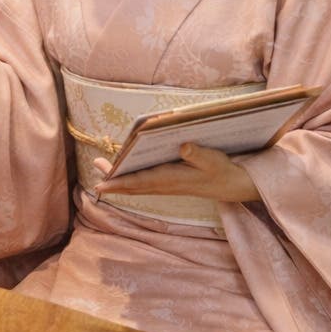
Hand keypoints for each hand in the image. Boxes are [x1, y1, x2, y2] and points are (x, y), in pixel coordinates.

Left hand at [92, 144, 260, 202]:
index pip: (140, 182)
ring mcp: (168, 186)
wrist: (234, 186)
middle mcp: (166, 185)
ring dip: (120, 178)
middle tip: (96, 165)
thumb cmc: (223, 171)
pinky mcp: (172, 184)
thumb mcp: (214, 160)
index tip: (101, 184)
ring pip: (138, 185)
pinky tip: (126, 173)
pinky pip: (146, 184)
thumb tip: (182, 145)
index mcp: (172, 179)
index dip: (119, 182)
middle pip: (133, 184)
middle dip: (113, 178)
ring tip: (103, 167)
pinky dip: (132, 180)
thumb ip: (198, 153)